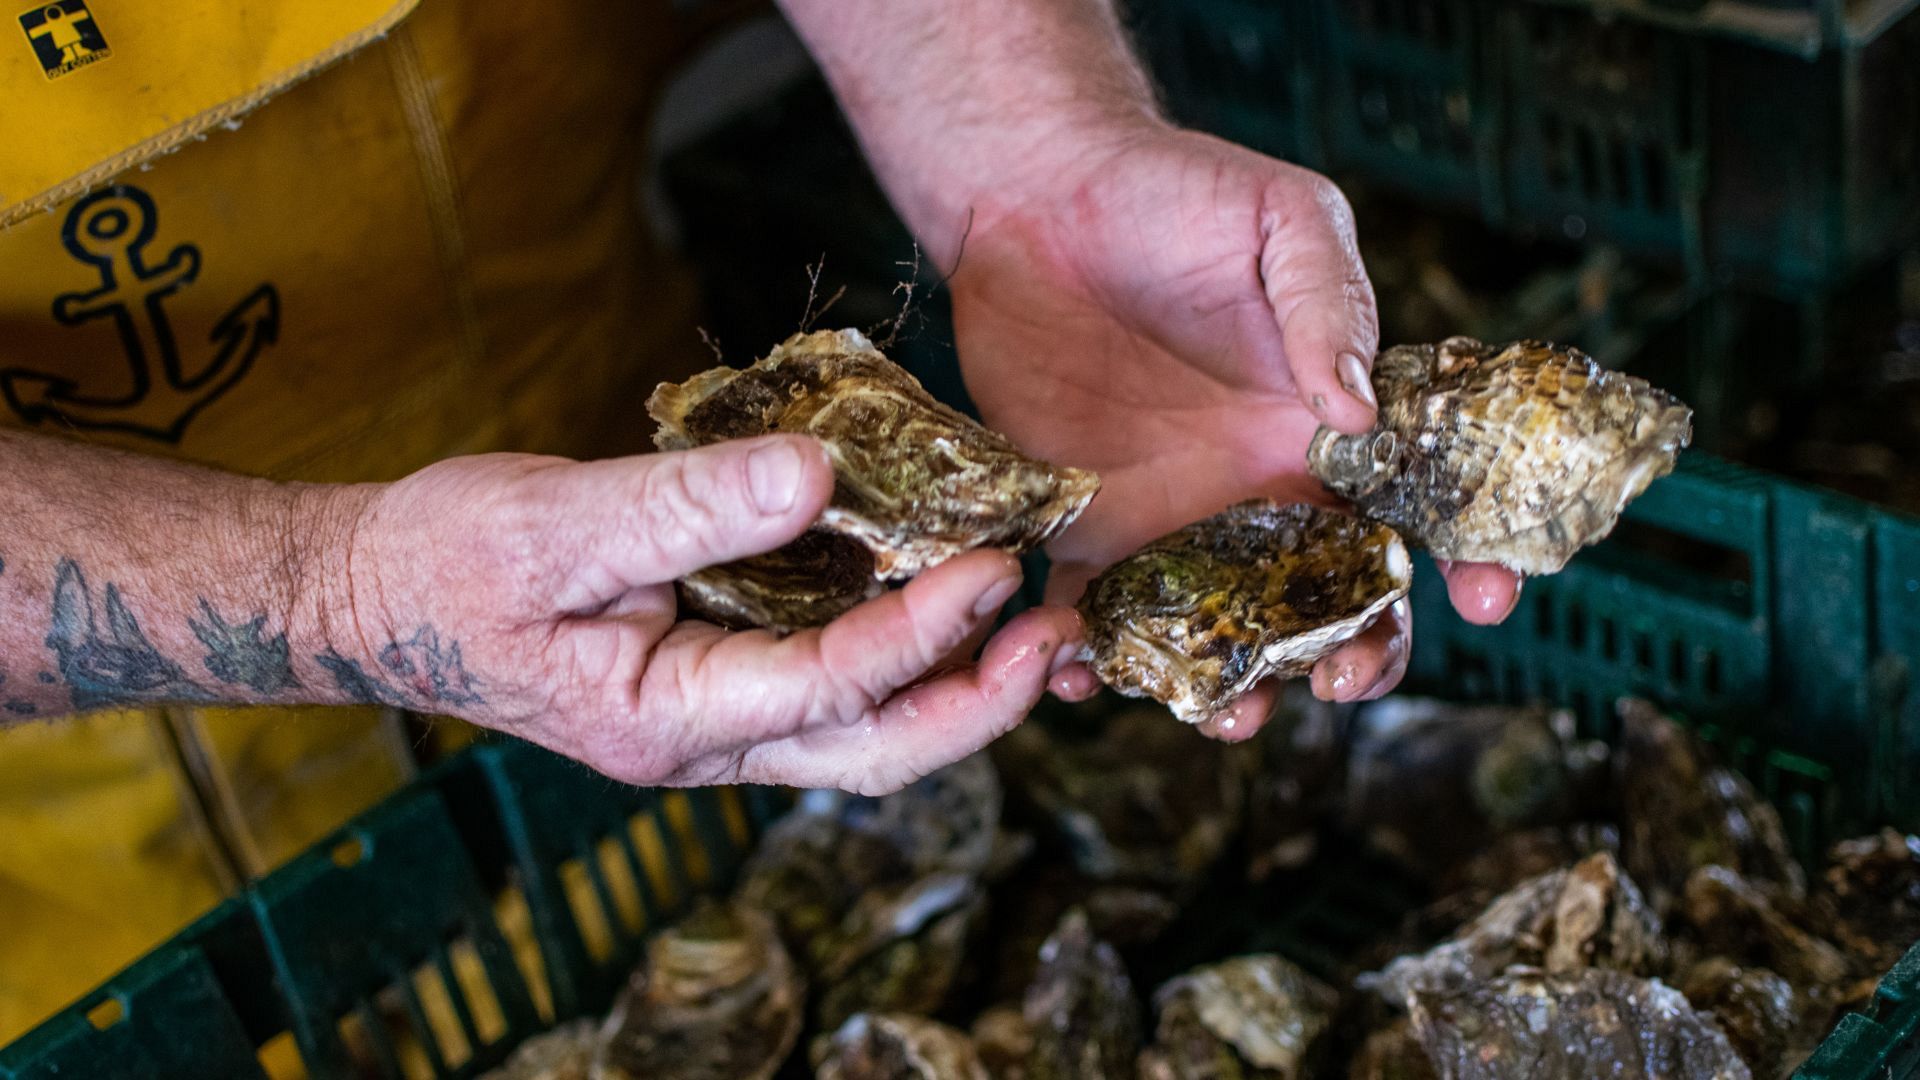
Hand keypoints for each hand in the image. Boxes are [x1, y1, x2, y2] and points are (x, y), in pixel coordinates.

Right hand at [329, 435, 1082, 793]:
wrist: (378, 592)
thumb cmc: (445, 561)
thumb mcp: (555, 520)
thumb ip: (686, 504)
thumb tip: (818, 474)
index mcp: (663, 721)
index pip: (823, 693)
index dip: (915, 636)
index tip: (989, 570)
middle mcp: (706, 741)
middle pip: (873, 754)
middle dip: (973, 706)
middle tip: (1050, 635)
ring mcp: (718, 718)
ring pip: (863, 732)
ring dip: (951, 682)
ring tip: (1025, 614)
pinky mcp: (723, 675)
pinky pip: (832, 681)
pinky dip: (898, 646)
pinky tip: (938, 582)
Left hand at [948, 124, 1518, 737]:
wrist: (1043, 196)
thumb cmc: (1178, 196)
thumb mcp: (1284, 222)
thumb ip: (1329, 307)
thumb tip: (1356, 413)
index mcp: (1326, 433)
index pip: (1413, 514)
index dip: (1467, 563)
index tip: (1488, 597)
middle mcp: (1260, 494)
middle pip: (1324, 607)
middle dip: (1346, 659)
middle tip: (1334, 680)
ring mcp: (1173, 520)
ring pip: (1216, 639)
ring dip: (1224, 691)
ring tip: (1219, 711)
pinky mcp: (1083, 527)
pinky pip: (1092, 616)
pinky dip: (1088, 660)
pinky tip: (1077, 671)